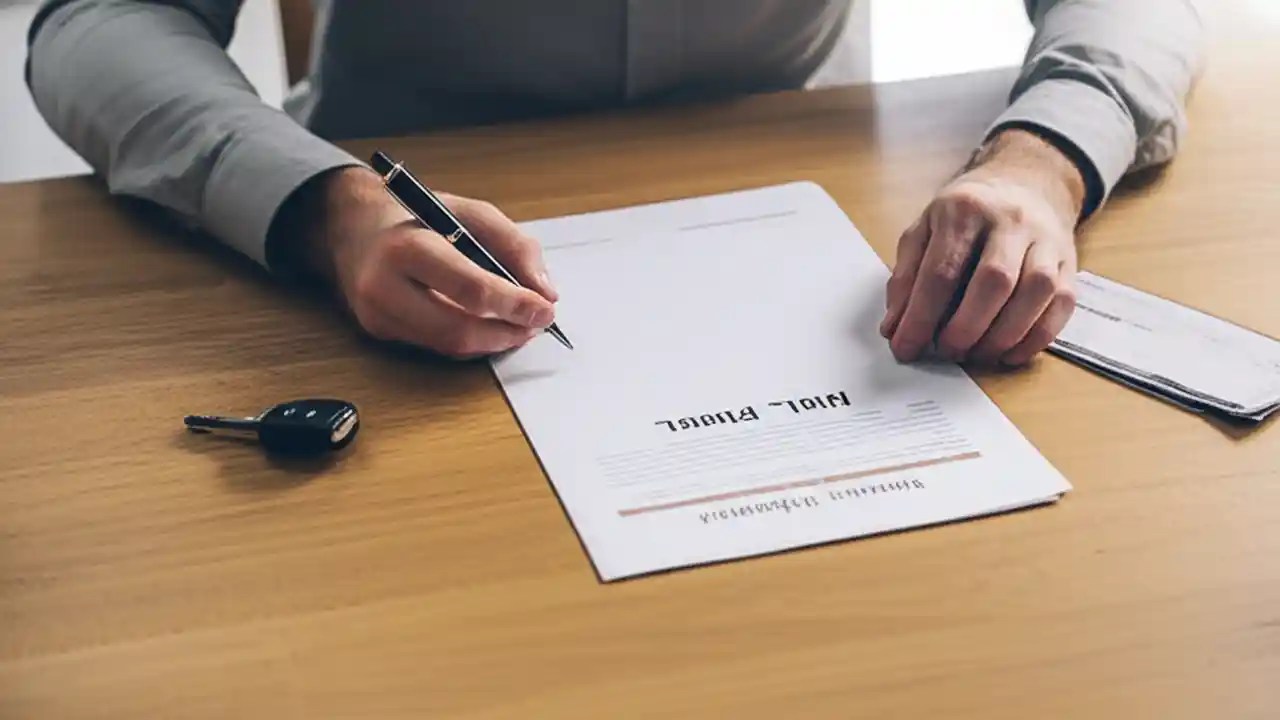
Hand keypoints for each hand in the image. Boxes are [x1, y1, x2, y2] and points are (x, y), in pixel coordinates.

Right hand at [295, 167, 558, 357]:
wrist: (353, 228)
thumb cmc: (416, 217)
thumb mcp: (469, 212)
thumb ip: (514, 245)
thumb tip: (544, 292)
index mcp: (408, 246)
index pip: (471, 289)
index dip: (515, 305)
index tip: (546, 309)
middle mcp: (385, 285)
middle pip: (459, 329)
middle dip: (507, 333)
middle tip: (537, 324)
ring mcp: (378, 314)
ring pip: (449, 346)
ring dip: (493, 342)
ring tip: (519, 326)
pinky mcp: (380, 332)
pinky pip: (437, 347)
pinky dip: (471, 342)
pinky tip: (489, 328)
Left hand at [880, 129, 1086, 366]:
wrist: (1025, 184)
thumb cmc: (966, 215)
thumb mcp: (924, 231)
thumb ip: (905, 278)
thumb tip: (894, 328)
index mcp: (964, 210)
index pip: (941, 272)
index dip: (920, 318)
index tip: (905, 348)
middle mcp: (1011, 221)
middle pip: (994, 281)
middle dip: (966, 328)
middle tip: (946, 351)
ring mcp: (1046, 241)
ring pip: (1035, 292)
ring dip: (1003, 335)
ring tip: (976, 354)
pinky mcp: (1069, 263)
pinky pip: (1062, 304)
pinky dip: (1036, 337)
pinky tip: (1009, 353)